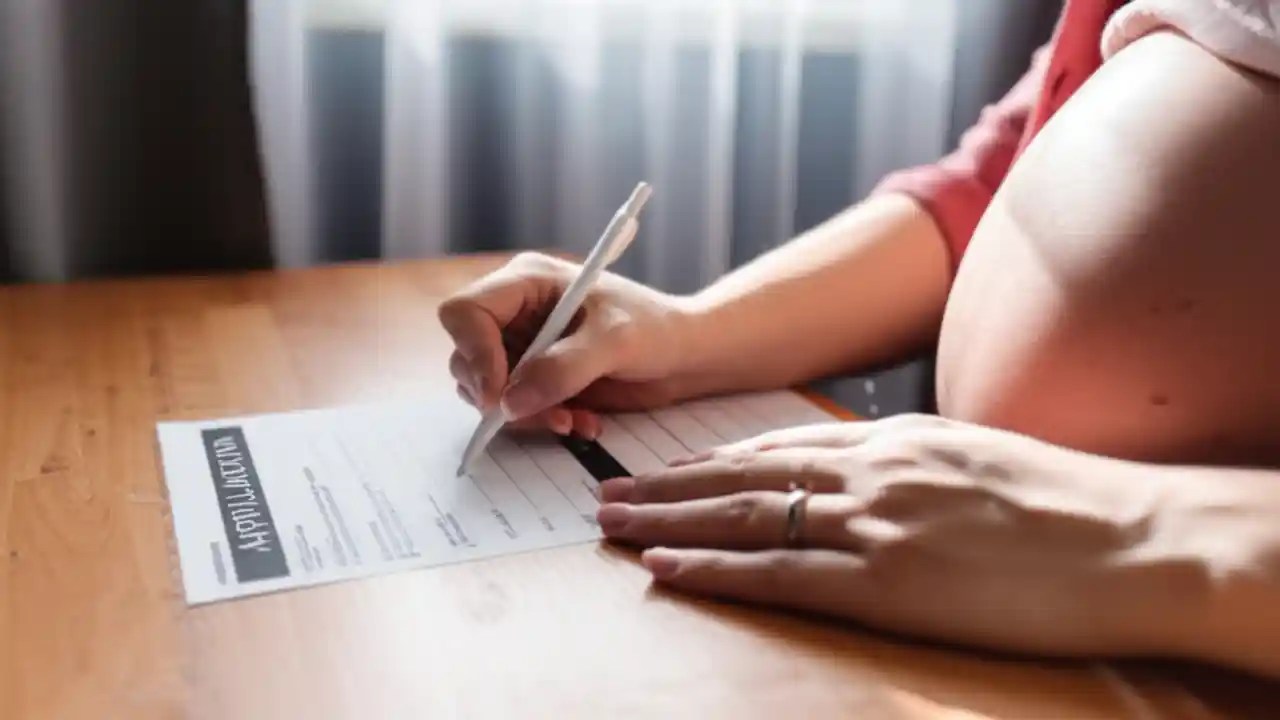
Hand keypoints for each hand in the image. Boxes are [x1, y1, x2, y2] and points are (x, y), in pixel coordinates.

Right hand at [439, 253, 695, 437]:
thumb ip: (562, 368)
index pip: (465, 312)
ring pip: (487, 390)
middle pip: (467, 357)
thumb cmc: (656, 329)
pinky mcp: (534, 378)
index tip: (499, 395)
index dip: (474, 353)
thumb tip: (511, 402)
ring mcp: (521, 346)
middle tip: (548, 414)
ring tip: (573, 419)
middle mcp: (514, 312)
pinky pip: (513, 408)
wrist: (683, 356)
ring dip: (525, 415)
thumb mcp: (614, 341)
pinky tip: (582, 421)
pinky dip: (542, 421)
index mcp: (526, 282)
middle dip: (503, 395)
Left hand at [596, 414, 1201, 658]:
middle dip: (667, 484)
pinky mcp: (883, 581)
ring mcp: (871, 523)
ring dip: (668, 521)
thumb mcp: (974, 456)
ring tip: (613, 525)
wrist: (1130, 538)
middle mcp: (868, 470)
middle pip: (741, 474)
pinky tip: (667, 570)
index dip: (711, 457)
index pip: (776, 444)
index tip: (667, 467)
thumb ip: (911, 461)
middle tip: (608, 493)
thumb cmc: (1064, 503)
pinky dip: (713, 570)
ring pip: (742, 516)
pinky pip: (776, 574)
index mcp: (892, 439)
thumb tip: (868, 470)